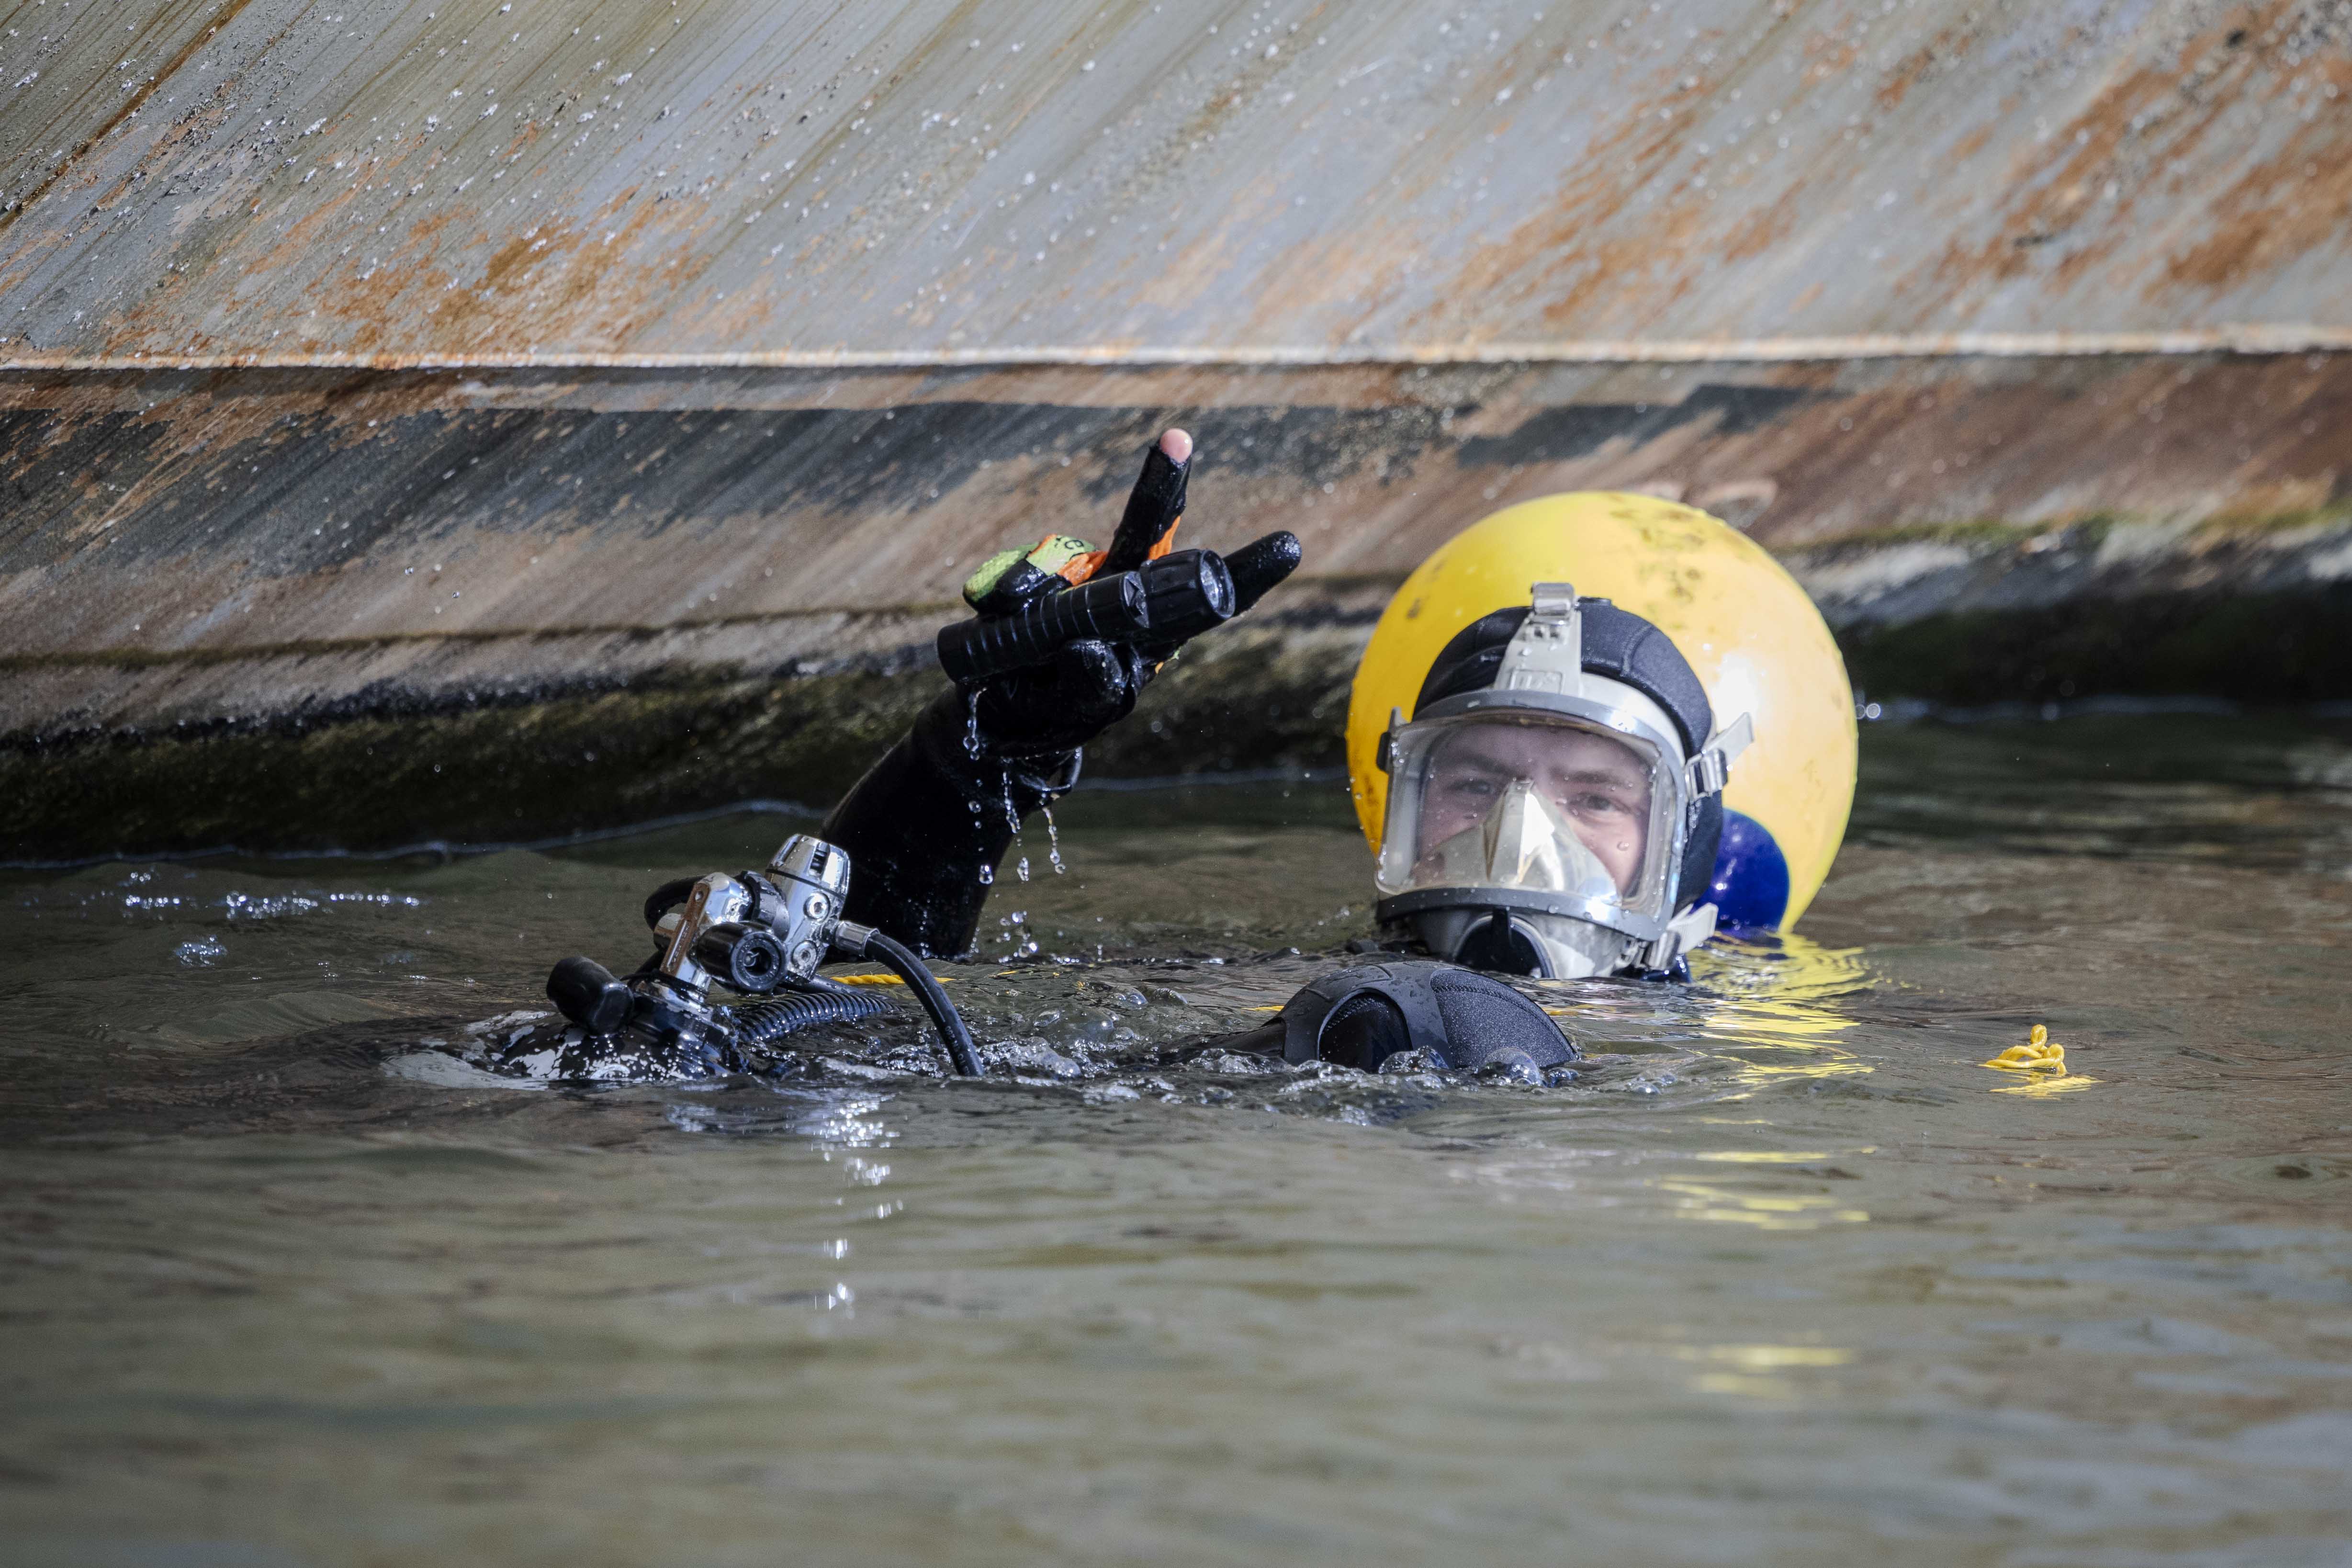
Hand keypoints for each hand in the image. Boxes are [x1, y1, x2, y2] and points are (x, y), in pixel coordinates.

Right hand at [962, 429, 1300, 759]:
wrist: (994, 718)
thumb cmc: (1049, 716)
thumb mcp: (1074, 714)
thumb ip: (1087, 688)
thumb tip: (1088, 648)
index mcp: (1153, 634)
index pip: (1207, 601)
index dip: (1245, 574)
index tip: (1289, 545)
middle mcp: (1122, 596)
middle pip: (1147, 535)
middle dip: (1161, 489)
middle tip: (1178, 440)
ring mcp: (1077, 582)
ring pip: (1064, 561)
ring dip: (1034, 586)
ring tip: (1016, 632)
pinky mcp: (1033, 578)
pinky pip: (1018, 577)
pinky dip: (1007, 593)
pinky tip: (999, 616)